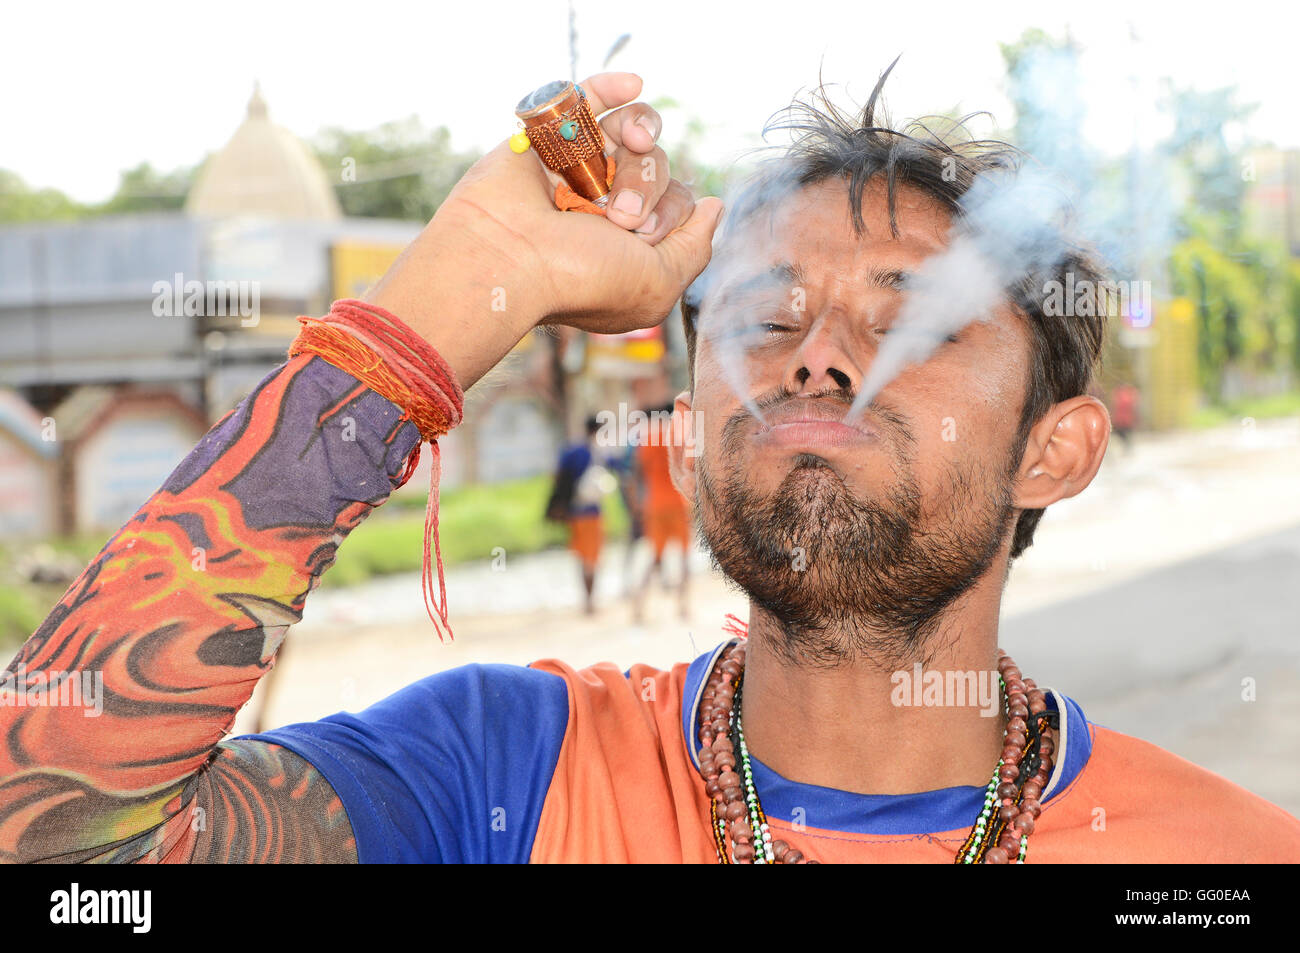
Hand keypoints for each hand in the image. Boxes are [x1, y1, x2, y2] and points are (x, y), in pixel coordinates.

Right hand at [366, 73, 721, 386]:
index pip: (679, 203)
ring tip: (613, 168)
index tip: (645, 238)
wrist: (509, 258)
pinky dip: (613, 87)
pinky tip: (631, 86)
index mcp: (629, 242)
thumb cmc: (581, 279)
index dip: (675, 213)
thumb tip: (712, 207)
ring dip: (637, 146)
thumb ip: (696, 247)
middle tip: (621, 219)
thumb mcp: (660, 283)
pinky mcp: (550, 138)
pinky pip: (590, 98)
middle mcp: (605, 205)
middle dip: (650, 188)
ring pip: (634, 133)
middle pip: (660, 167)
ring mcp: (578, 170)